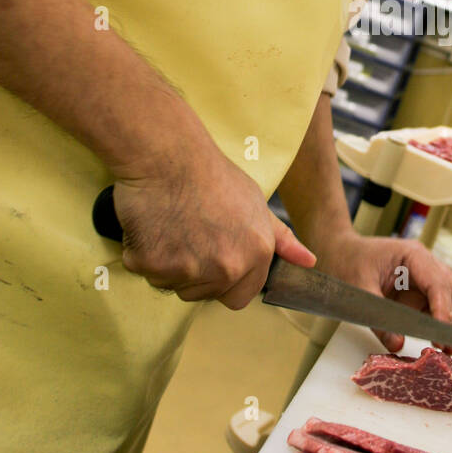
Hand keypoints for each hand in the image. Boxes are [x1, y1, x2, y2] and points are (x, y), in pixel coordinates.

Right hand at [112, 135, 314, 309]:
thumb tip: (309, 262)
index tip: (212, 255)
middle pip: (204, 295)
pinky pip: (145, 272)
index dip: (225, 280)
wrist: (169, 155)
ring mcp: (189, 269)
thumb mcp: (256, 203)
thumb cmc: (211, 174)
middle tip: (188, 234)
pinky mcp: (154, 265)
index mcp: (256, 254)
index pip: (240, 297)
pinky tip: (152, 224)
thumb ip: (281, 239)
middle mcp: (227, 267)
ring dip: (168, 265)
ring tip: (171, 225)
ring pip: (173, 286)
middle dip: (194, 274)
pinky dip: (142, 253)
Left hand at [315, 231, 451, 353]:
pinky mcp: (421, 292)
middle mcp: (426, 264)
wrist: (341, 254)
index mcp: (413, 255)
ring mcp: (426, 277)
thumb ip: (378, 318)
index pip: (438, 283)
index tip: (443, 335)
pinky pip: (438, 308)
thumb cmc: (349, 264)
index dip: (443, 310)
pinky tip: (439, 343)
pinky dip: (442, 325)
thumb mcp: (359, 290)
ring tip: (450, 350)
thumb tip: (397, 344)